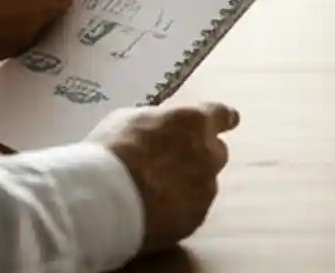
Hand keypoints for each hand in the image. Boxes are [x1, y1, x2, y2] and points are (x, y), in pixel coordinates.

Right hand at [87, 101, 238, 252]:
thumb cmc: (113, 150)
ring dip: (188, 183)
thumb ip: (158, 122)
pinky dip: (179, 208)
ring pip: (204, 183)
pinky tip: (154, 209)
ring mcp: (205, 190)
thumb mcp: (130, 118)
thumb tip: (164, 127)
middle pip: (216, 152)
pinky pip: (192, 209)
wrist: (106, 198)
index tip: (229, 120)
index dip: (223, 119)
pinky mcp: (196, 219)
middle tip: (172, 160)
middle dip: (200, 154)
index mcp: (193, 122)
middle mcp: (208, 155)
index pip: (221, 115)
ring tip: (154, 190)